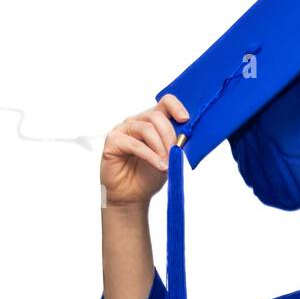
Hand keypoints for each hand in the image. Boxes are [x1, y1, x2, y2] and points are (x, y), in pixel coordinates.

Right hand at [100, 93, 188, 208]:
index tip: (185, 119)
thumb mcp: (168, 158)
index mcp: (151, 121)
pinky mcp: (113, 141)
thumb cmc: (149, 175)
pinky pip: (135, 144)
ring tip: (167, 164)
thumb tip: (186, 138)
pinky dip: (150, 156)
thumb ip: (176, 145)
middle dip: (170, 136)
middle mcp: (136, 121)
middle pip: (156, 116)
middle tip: (176, 154)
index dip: (176, 107)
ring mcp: (123, 129)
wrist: (132, 195)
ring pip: (146, 128)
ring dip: (161, 147)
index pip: (164, 103)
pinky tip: (160, 165)